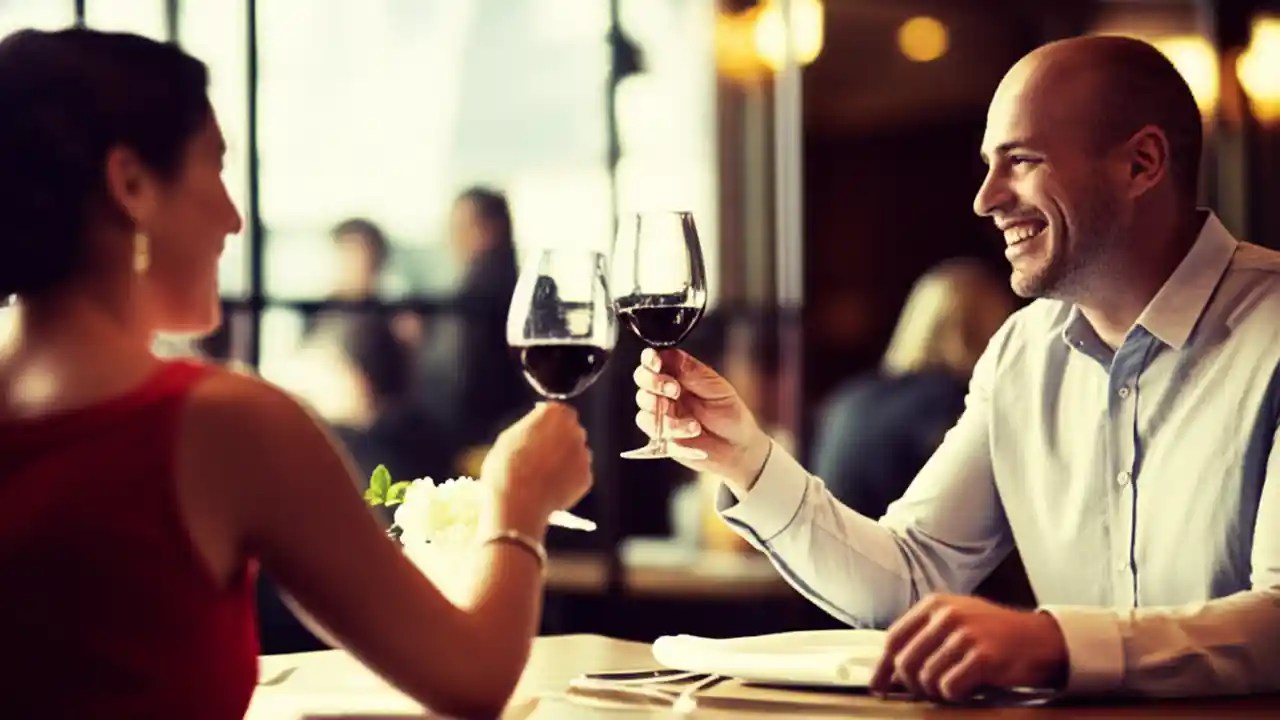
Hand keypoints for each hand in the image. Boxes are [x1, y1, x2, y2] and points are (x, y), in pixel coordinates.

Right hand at [482, 403, 592, 528]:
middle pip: (571, 431)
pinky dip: (568, 480)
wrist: (518, 502)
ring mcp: (583, 454)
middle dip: (560, 440)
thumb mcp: (509, 438)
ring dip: (565, 460)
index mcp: (554, 414)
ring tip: (542, 476)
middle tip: (541, 455)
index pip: (559, 411)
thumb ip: (530, 426)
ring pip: (576, 453)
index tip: (540, 430)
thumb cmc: (505, 468)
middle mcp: (574, 429)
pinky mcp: (587, 477)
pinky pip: (578, 475)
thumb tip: (538, 424)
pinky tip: (550, 488)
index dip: (550, 422)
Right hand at [632, 348, 771, 492]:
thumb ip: (692, 372)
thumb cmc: (730, 414)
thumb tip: (669, 353)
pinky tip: (693, 436)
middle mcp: (666, 394)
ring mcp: (662, 416)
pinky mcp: (661, 437)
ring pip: (645, 410)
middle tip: (674, 389)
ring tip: (695, 425)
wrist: (738, 448)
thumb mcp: (717, 389)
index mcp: (679, 376)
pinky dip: (674, 435)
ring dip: (668, 417)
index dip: (650, 360)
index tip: (655, 361)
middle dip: (654, 383)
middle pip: (642, 382)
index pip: (655, 362)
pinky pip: (654, 433)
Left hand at [869, 594, 1067, 702]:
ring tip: (954, 687)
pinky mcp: (982, 656)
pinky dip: (955, 696)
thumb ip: (923, 639)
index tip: (878, 687)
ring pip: (926, 678)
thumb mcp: (956, 623)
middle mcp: (947, 615)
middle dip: (911, 686)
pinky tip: (969, 689)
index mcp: (935, 604)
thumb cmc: (994, 636)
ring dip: (937, 692)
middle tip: (927, 693)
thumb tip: (888, 673)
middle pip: (905, 662)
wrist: (1041, 640)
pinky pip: (949, 688)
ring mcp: (965, 634)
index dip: (883, 667)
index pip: (894, 638)